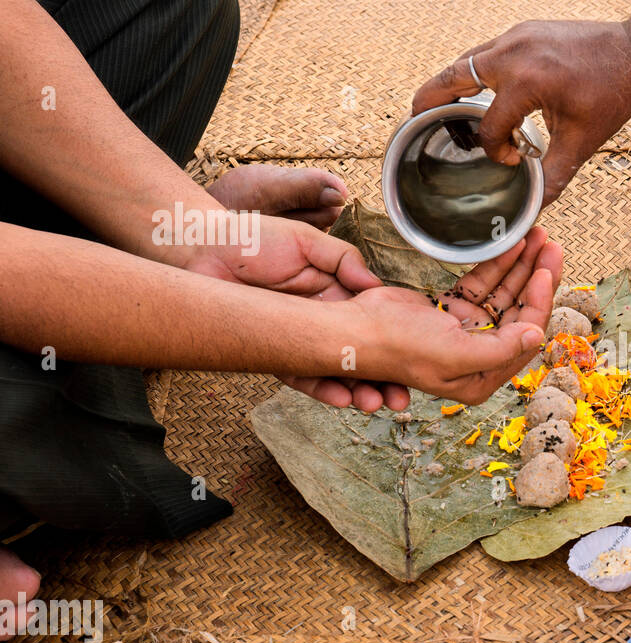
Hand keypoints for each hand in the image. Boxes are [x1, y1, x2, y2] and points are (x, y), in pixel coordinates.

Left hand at [182, 214, 412, 409]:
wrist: (201, 249)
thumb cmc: (252, 238)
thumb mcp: (306, 241)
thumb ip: (343, 260)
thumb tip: (375, 285)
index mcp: (337, 292)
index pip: (375, 322)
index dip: (397, 342)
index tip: (416, 358)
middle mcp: (323, 319)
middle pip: (361, 354)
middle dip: (383, 379)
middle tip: (400, 399)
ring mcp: (300, 338)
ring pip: (336, 371)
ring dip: (357, 390)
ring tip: (374, 404)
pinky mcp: (273, 353)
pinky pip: (301, 376)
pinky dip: (321, 389)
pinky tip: (342, 399)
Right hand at [300, 228, 561, 408]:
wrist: (355, 329)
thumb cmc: (399, 347)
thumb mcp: (455, 354)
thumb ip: (500, 349)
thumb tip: (537, 335)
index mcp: (482, 377)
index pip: (525, 336)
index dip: (539, 303)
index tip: (545, 273)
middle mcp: (479, 358)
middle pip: (520, 313)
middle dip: (537, 278)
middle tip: (552, 247)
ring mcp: (465, 333)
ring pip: (504, 295)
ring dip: (521, 267)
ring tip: (538, 237)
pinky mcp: (451, 311)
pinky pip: (482, 286)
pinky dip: (497, 265)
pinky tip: (512, 245)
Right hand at [412, 20, 630, 204]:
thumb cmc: (613, 96)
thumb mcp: (583, 142)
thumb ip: (554, 177)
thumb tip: (534, 211)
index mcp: (527, 81)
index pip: (490, 126)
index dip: (496, 151)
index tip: (514, 161)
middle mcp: (514, 52)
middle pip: (452, 77)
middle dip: (429, 101)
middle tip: (413, 121)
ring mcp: (516, 36)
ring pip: (466, 61)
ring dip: (449, 85)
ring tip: (434, 107)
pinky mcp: (522, 31)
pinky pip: (486, 52)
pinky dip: (473, 73)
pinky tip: (473, 91)